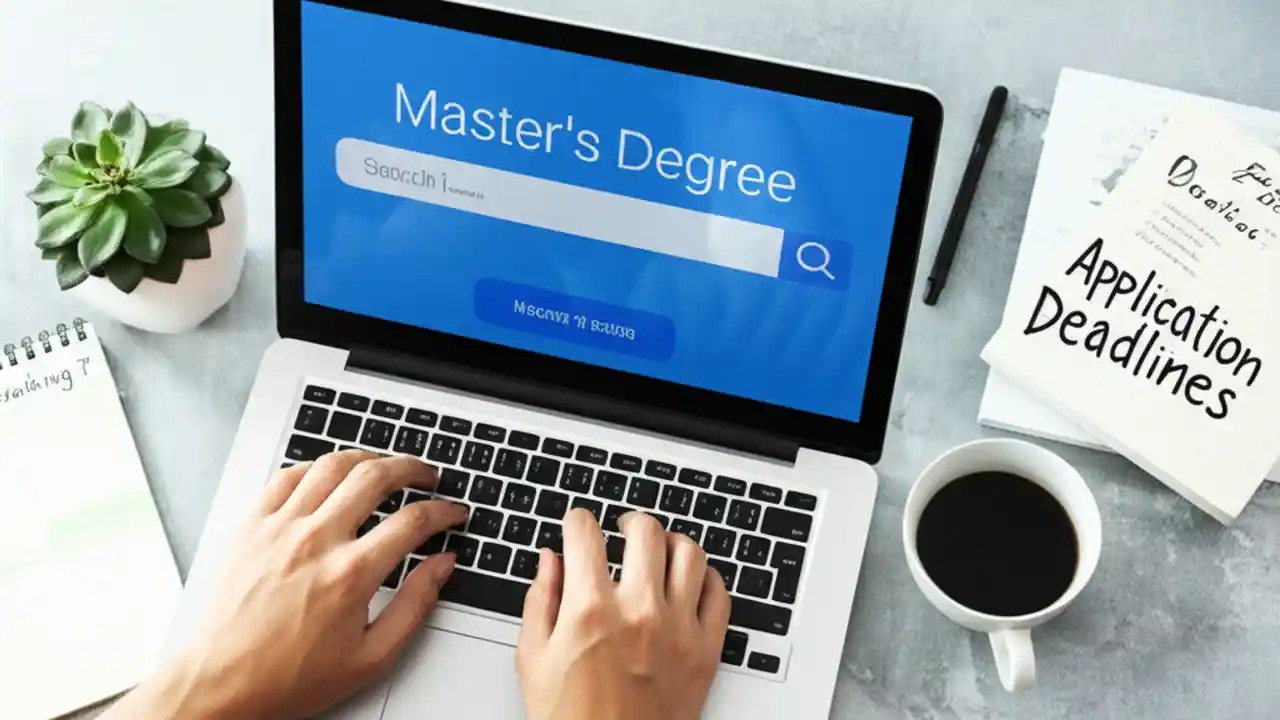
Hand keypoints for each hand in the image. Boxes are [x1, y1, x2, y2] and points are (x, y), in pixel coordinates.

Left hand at [104, 451, 465, 719]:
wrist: (224, 684)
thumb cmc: (290, 678)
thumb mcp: (372, 657)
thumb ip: (416, 606)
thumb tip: (442, 567)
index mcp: (350, 575)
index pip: (413, 521)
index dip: (444, 511)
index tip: (452, 513)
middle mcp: (316, 541)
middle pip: (376, 476)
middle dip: (412, 468)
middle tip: (427, 476)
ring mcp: (281, 529)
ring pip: (333, 465)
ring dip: (368, 457)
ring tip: (384, 464)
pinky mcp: (253, 527)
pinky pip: (287, 476)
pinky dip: (315, 467)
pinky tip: (329, 474)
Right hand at [517, 509, 730, 719]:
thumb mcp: (534, 661)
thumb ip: (541, 600)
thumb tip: (550, 559)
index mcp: (589, 610)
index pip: (586, 532)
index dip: (577, 521)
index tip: (577, 526)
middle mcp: (638, 611)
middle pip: (644, 530)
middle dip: (627, 522)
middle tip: (621, 529)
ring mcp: (678, 628)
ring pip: (689, 552)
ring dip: (670, 543)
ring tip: (657, 550)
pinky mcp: (706, 649)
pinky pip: (719, 594)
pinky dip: (706, 578)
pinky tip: (689, 581)